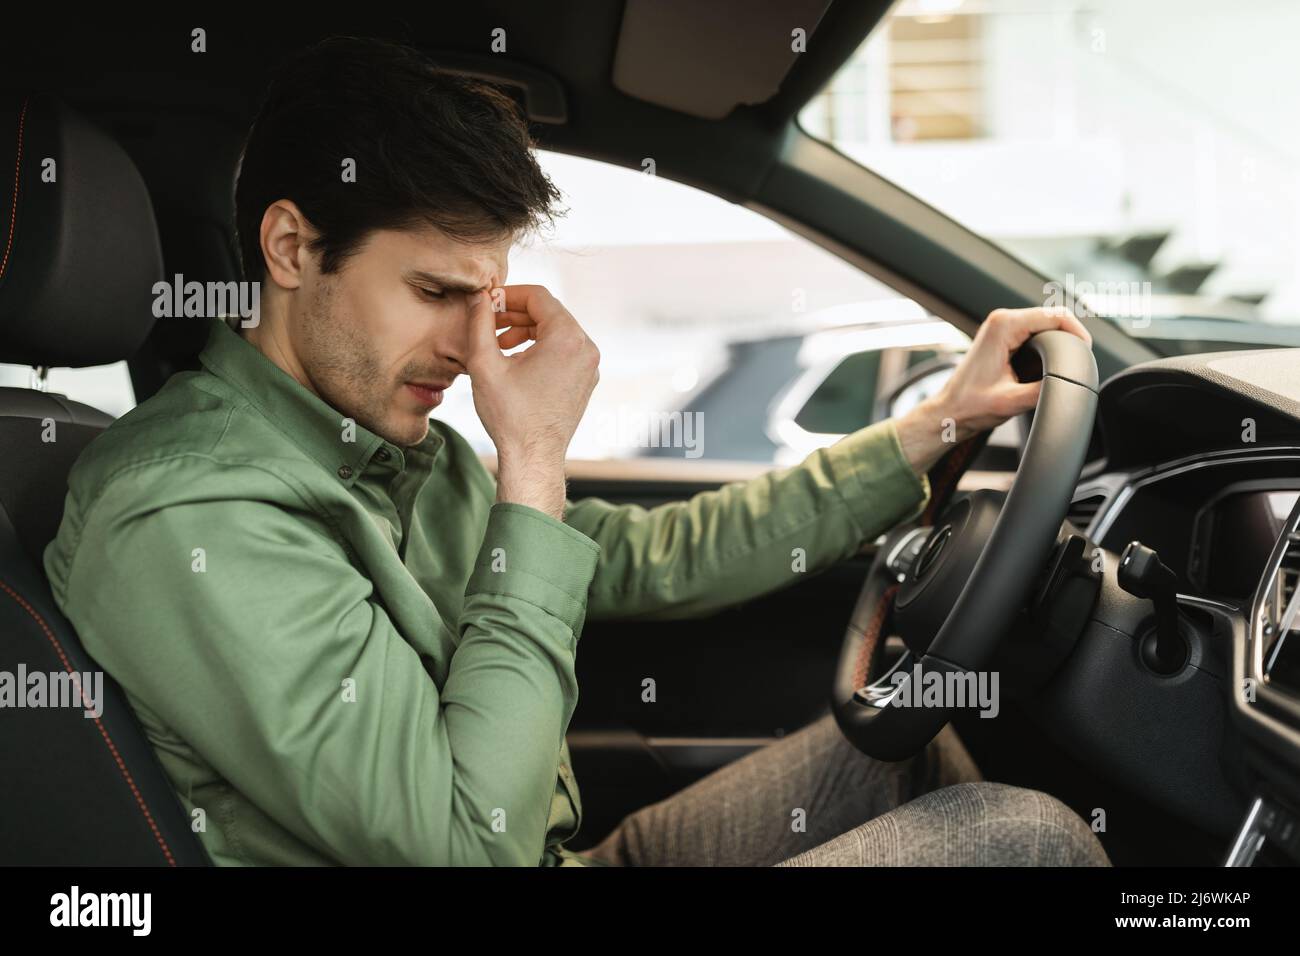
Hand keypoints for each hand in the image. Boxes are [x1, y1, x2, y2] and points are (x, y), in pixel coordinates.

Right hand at [465, 285, 599, 518]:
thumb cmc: (510, 415)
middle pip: (549, 312)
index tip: (486, 304)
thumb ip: (479, 323)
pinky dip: (541, 348)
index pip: (537, 296)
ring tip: (500, 348)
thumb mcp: (484, 363)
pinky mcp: (586, 380)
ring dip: (527, 332)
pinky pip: (564, 351)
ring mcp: (590, 365)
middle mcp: (586, 347)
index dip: (508, 295)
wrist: (533, 457)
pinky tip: (517, 364)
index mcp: (567, 337)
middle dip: (516, 315)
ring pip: (556, 331)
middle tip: (489, 327)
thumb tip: (478, 297)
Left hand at [894, 306, 1091, 474]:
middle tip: (1081, 362)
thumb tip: (1069, 383)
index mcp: (1003, 326)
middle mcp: (1002, 320)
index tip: (1086, 352)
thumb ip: (1043, 390)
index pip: (1056, 315)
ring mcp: (1003, 327)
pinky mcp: (1005, 337)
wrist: (950, 412)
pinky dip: (1049, 346)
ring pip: (1046, 324)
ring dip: (1060, 341)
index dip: (1078, 332)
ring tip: (1069, 364)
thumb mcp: (1011, 402)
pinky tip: (1053, 363)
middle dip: (1071, 337)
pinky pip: (1037, 333)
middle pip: (1053, 316)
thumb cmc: (969, 405)